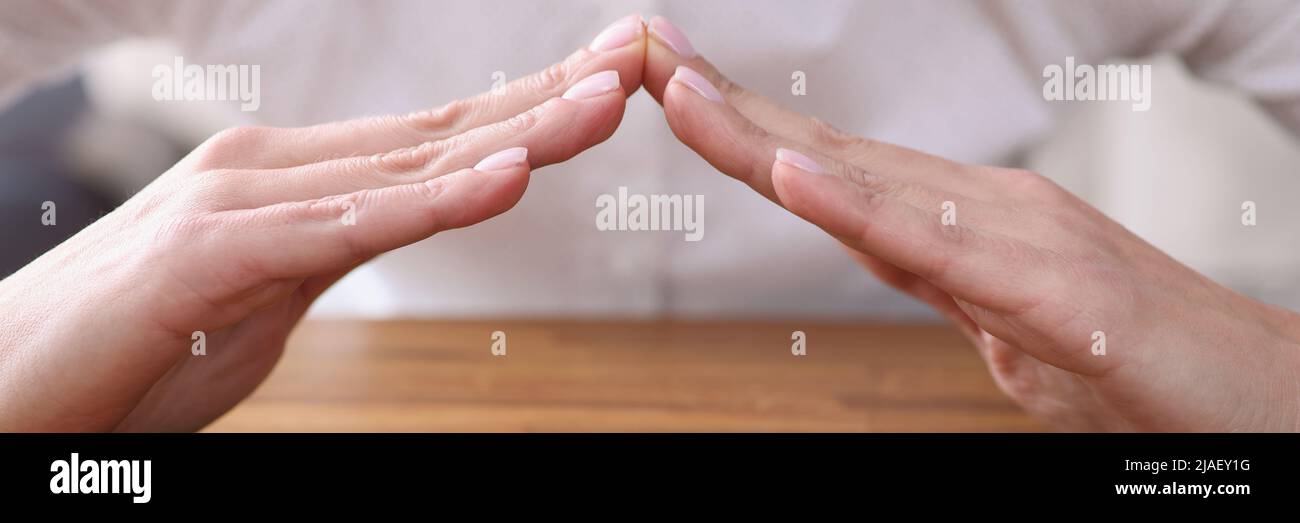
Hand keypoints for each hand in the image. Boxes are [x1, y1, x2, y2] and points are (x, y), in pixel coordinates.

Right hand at [0, 15, 646, 431]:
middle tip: (641, 54)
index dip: (530, 104)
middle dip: (550, 94)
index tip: (610, 77)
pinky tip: (505, 177)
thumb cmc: (134, 345)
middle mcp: (277, 167)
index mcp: (296, 176)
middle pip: (442, 132)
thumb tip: (390, 224)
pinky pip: (348, 229)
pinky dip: (433, 204)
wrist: (3, 386)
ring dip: (519, 132)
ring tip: (607, 97)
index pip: (438, 137)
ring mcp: (246, 200)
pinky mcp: (216, 254)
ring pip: (410, 166)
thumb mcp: (264, 294)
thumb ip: (330, 251)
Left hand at [641, 17, 1299, 430]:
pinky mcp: (1056, 294)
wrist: (1256, 398)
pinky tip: (795, 174)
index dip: (738, 123)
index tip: (664, 81)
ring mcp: (1015, 239)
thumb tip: (882, 249)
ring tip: (677, 90)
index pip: (825, 163)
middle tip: (635, 49)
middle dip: (722, 104)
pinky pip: (941, 248)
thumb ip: (940, 277)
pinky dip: (863, 208)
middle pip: (824, 151)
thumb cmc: (1131, 361)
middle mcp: (977, 207)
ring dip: (762, 136)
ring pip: (866, 181)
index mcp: (957, 218)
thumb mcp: (1003, 321)